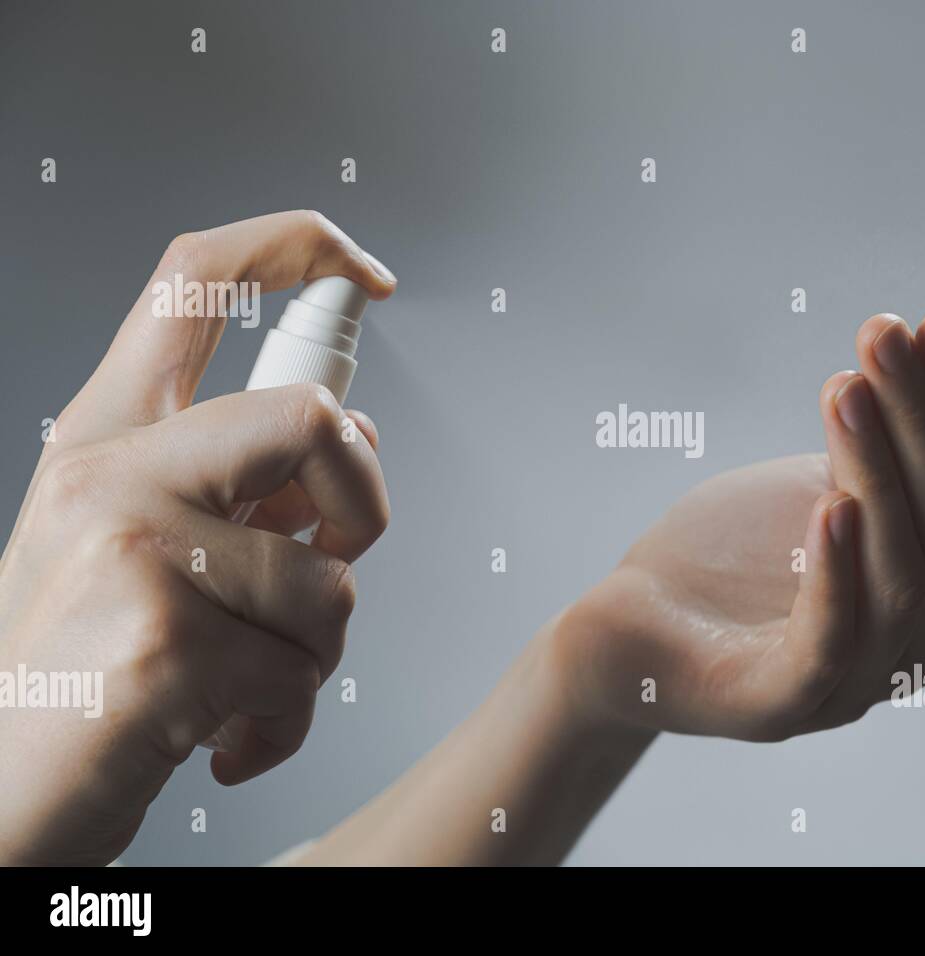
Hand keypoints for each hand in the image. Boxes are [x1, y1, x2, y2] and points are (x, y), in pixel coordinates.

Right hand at [0, 211, 394, 864]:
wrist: (2, 794)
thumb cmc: (85, 672)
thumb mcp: (134, 546)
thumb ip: (231, 483)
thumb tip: (352, 438)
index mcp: (106, 437)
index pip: (196, 279)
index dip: (293, 245)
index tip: (365, 271)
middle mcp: (111, 474)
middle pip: (314, 420)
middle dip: (364, 507)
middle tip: (327, 563)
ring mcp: (133, 549)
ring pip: (331, 580)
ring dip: (315, 653)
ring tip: (244, 682)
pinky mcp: (165, 638)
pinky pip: (306, 670)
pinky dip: (290, 720)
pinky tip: (229, 738)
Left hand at [557, 311, 924, 740]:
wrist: (625, 632)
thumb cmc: (723, 556)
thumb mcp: (811, 489)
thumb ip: (871, 455)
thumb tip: (908, 366)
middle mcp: (915, 638)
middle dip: (923, 418)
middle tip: (883, 333)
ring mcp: (854, 681)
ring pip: (899, 571)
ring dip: (875, 469)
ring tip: (845, 388)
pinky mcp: (781, 706)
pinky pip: (829, 641)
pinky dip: (836, 570)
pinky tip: (829, 504)